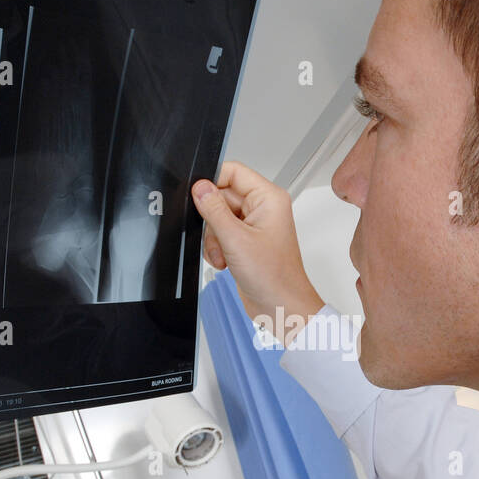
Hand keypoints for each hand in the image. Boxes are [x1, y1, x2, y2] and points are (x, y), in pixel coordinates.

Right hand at [192, 161, 324, 343]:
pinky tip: (224, 261)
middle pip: (221, 196)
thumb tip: (199, 188)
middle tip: (217, 236)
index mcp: (268, 198)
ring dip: (213, 238)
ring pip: (217, 217)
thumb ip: (214, 210)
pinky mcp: (245, 241)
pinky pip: (220, 234)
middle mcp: (262, 208)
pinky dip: (216, 248)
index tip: (198, 197)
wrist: (280, 307)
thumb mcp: (236, 239)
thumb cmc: (274, 277)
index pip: (233, 171)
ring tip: (223, 254)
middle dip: (212, 220)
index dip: (212, 182)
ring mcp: (253, 225)